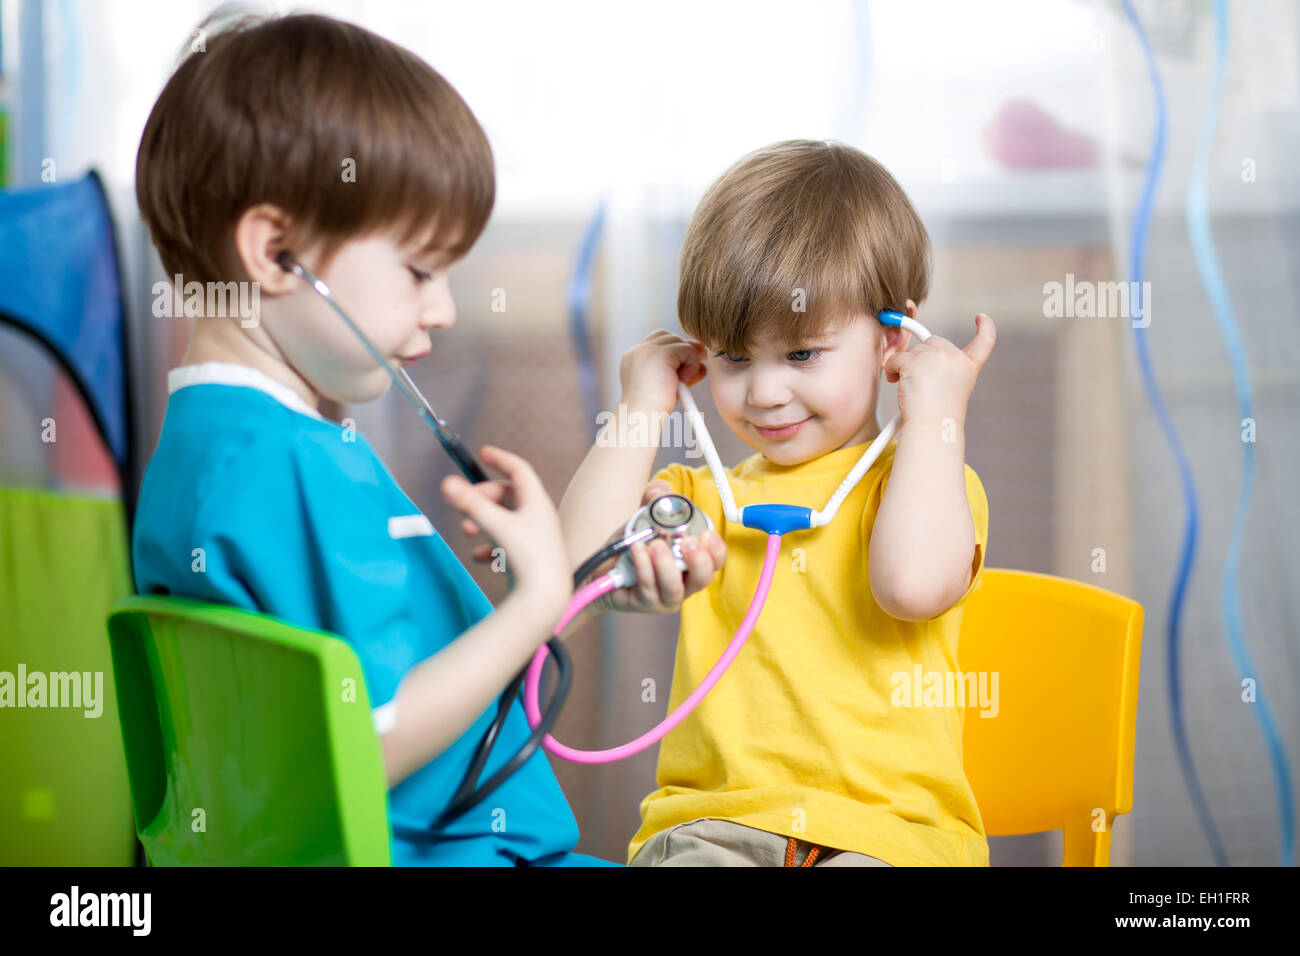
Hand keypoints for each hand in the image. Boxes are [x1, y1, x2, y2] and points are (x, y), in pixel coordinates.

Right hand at [443, 446, 569, 613]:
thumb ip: (471, 504)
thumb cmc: (529, 557)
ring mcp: (535, 538)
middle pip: (507, 496)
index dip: (500, 459)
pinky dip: (490, 546)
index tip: (483, 453)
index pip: (519, 470)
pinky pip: (506, 544)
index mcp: (536, 502)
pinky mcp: (530, 558)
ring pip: (505, 520)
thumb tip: (446, 483)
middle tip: (464, 505)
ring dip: (484, 521)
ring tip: (468, 530)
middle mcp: (538, 517)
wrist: (547, 598)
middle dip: (483, 497)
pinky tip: (479, 557)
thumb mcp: (497, 526)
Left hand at [589, 479, 725, 613]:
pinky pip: (647, 587)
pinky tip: (636, 548)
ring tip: (654, 545)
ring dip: (666, 564)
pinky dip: (643, 566)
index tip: (707, 534)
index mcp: (691, 563)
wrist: (600, 567)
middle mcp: (683, 583)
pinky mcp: (645, 603)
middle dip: (699, 561)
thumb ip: (653, 502)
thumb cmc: (630, 546)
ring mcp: (665, 597)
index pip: (715, 561)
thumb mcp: (642, 519)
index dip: (716, 550)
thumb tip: (661, 489)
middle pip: (703, 579)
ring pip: (674, 588)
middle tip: (687, 542)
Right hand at [619, 329, 708, 415]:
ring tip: (684, 382)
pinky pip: (686, 350)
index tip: (684, 369)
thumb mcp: (666, 384)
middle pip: (670, 337)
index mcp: (634, 357)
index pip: (658, 341)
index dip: (675, 352)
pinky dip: (691, 365)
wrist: (641, 420)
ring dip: (688, 361)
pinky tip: (684, 382)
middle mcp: (637, 350)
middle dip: (685, 352)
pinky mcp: (660, 354)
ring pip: (679, 343)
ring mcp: (647, 350)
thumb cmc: (653, 411)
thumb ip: (678, 367)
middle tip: (694, 371)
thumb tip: (700, 351)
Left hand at [883, 304, 995, 425]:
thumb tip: (919, 356)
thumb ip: (943, 370)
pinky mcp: (916, 359)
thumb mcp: (950, 390)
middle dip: (921, 356)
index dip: (985, 327)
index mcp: (968, 367)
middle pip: (933, 341)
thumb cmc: (937, 417)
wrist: (931, 426)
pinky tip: (898, 383)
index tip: (981, 318)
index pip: (984, 342)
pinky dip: (892, 370)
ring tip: (911, 389)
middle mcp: (955, 357)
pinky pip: (896, 359)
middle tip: (918, 380)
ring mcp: (937, 356)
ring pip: (912, 351)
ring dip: (905, 366)